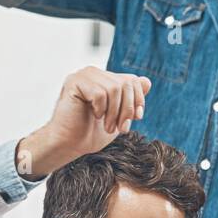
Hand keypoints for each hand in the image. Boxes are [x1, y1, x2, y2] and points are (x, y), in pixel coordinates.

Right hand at [19, 67, 150, 178]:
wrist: (70, 144)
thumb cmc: (91, 132)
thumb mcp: (119, 116)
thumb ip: (131, 99)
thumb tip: (147, 81)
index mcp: (105, 79)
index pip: (132, 80)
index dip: (138, 100)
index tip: (137, 118)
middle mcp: (94, 73)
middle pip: (125, 84)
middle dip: (128, 110)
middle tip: (121, 128)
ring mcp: (83, 75)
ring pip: (114, 88)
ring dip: (114, 113)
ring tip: (108, 126)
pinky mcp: (74, 82)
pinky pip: (99, 93)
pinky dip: (101, 109)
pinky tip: (94, 115)